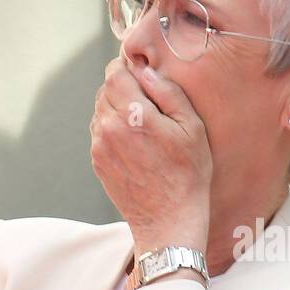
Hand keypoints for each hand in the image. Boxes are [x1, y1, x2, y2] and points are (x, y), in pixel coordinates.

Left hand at [90, 57, 212, 252]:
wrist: (169, 220)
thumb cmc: (188, 175)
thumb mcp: (192, 128)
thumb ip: (168, 92)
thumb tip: (146, 71)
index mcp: (133, 114)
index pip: (114, 73)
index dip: (127, 69)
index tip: (141, 75)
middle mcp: (109, 127)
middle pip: (105, 90)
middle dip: (123, 89)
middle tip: (148, 103)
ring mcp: (99, 146)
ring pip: (100, 111)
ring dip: (117, 110)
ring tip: (143, 126)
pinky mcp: (97, 162)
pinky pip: (100, 133)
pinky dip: (114, 130)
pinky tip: (136, 144)